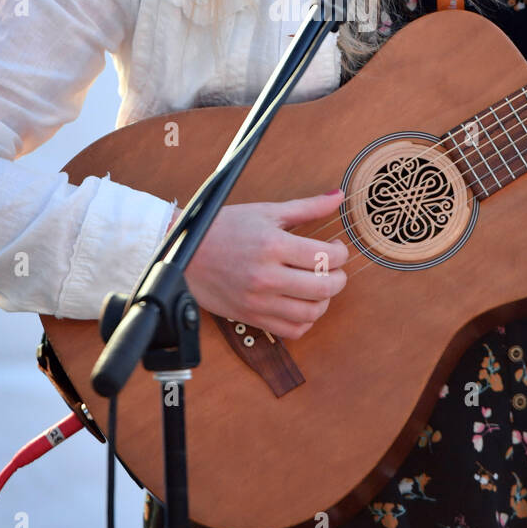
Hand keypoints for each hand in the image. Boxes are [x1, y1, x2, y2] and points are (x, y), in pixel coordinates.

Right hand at [166, 192, 348, 340]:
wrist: (185, 252)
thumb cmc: (225, 228)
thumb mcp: (266, 211)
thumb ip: (307, 207)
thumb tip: (339, 197)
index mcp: (273, 245)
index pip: (325, 257)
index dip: (341, 253)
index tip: (336, 248)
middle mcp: (267, 276)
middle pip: (324, 287)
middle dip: (339, 277)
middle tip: (334, 268)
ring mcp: (258, 300)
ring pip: (312, 312)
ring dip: (324, 300)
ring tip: (319, 285)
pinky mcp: (251, 317)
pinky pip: (292, 331)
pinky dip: (305, 320)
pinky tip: (302, 303)